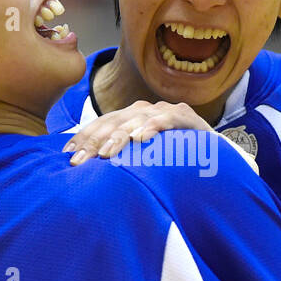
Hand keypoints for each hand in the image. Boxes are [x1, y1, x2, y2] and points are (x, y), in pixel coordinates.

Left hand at [62, 100, 210, 164]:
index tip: (66, 155)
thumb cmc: (170, 160)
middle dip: (94, 142)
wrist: (213, 156)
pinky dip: (153, 127)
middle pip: (113, 122)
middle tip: (79, 161)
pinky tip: (141, 139)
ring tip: (106, 154)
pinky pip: (167, 119)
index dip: (83, 138)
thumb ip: (119, 159)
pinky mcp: (186, 116)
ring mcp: (165, 111)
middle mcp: (144, 110)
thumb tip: (85, 171)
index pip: (101, 124)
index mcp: (130, 117)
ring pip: (136, 120)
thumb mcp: (140, 159)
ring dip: (119, 136)